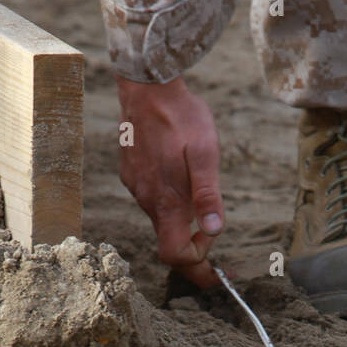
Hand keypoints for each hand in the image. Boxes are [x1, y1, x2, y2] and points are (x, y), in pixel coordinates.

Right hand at [116, 75, 223, 287]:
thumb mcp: (205, 153)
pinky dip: (169, 202)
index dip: (197, 261)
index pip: (175, 255)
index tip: (215, 246)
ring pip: (161, 220)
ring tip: (201, 198)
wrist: (147, 85)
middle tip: (214, 240)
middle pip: (168, 243)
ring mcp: (135, 187)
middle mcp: (146, 199)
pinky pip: (152, 200)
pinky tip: (181, 178)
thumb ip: (208, 195)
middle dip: (193, 249)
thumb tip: (214, 231)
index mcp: (166, 200)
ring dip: (182, 221)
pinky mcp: (131, 174)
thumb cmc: (181, 117)